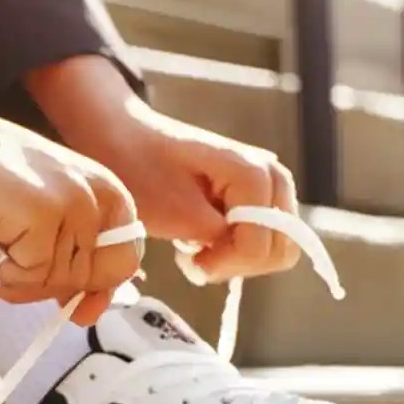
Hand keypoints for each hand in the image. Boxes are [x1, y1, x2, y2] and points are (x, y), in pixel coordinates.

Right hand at [0, 36, 141, 324]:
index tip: (78, 308)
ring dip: (21, 281)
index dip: (100, 288)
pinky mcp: (43, 214)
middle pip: (91, 279)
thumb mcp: (38, 221)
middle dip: (47, 289)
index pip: (126, 260)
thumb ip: (68, 256)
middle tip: (10, 274)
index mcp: (106, 191)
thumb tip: (88, 309)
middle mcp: (98, 195)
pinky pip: (31, 276)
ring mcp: (73, 204)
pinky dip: (5, 274)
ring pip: (58, 281)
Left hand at [101, 112, 301, 282]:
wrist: (124, 140)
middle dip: (235, 263)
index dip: (224, 263)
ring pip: (275, 250)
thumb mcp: (172, 210)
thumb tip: (247, 258)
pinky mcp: (259, 198)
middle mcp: (273, 176)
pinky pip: (263, 240)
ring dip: (235, 258)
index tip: (186, 261)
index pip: (259, 247)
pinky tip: (201, 238)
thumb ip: (217, 235)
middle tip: (193, 257)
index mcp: (253, 173)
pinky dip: (234, 250)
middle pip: (279, 250)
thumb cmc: (140, 170)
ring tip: (193, 245)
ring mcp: (270, 186)